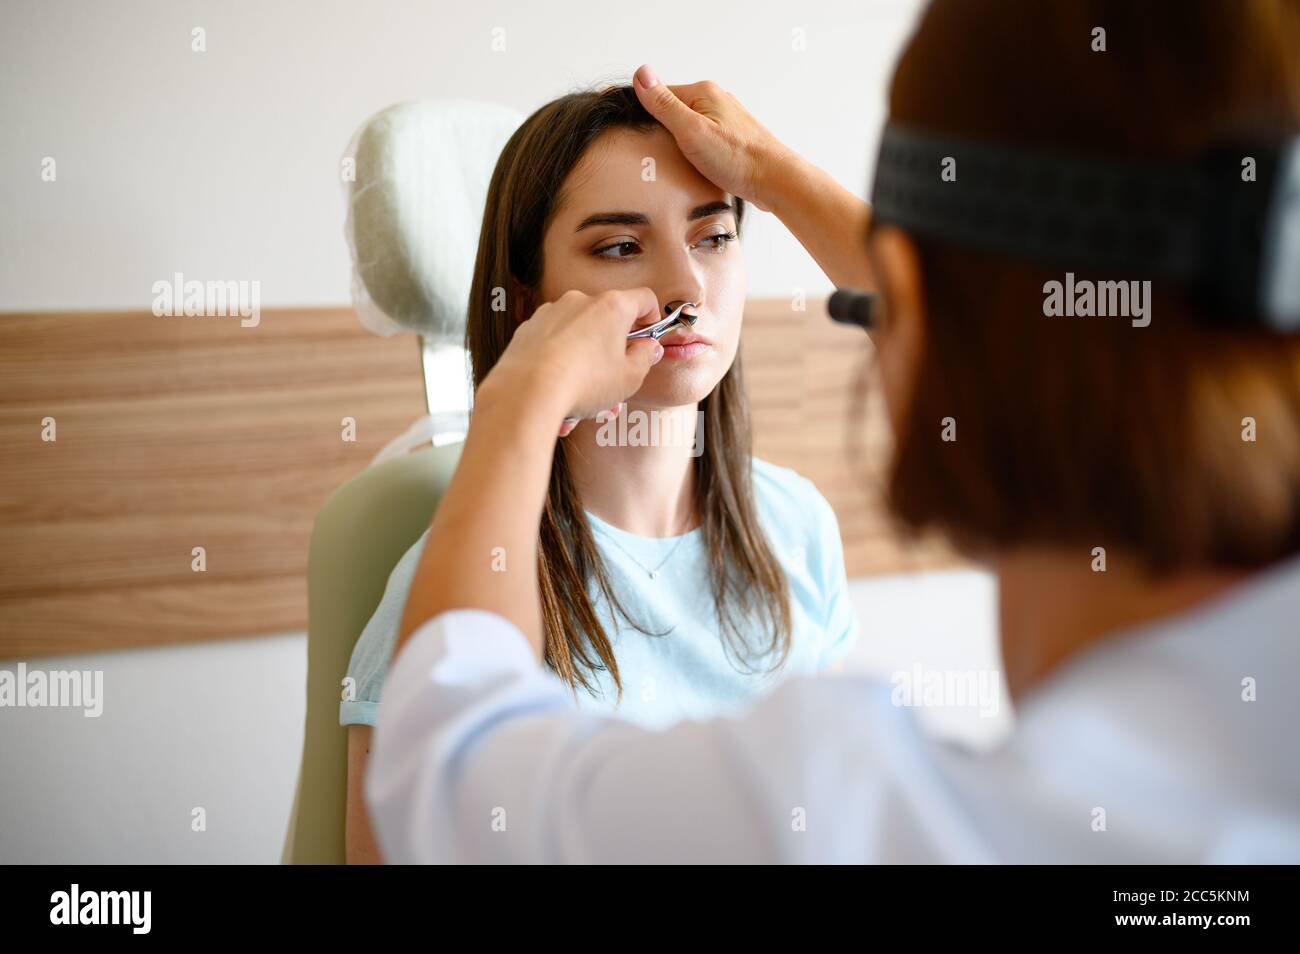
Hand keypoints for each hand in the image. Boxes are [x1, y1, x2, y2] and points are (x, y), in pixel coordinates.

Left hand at [484, 288, 664, 434]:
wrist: (526, 392)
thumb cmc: (583, 383)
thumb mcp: (630, 378)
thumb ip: (645, 358)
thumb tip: (648, 349)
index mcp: (612, 307)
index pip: (644, 299)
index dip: (652, 319)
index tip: (649, 339)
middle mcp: (580, 301)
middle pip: (608, 320)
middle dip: (615, 349)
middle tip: (618, 378)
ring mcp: (551, 313)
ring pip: (579, 336)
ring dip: (587, 363)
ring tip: (586, 401)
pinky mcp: (528, 329)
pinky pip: (554, 346)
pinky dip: (560, 365)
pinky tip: (560, 394)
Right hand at [632, 64, 799, 212]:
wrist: (775, 181)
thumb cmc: (736, 159)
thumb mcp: (691, 131)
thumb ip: (664, 104)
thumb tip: (641, 73)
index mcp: (704, 93)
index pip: (660, 94)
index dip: (646, 114)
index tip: (640, 134)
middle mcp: (716, 100)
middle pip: (675, 110)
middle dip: (663, 129)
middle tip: (658, 153)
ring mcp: (725, 119)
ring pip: (689, 126)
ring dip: (679, 142)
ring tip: (676, 162)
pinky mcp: (731, 138)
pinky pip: (703, 139)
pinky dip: (694, 151)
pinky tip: (695, 166)